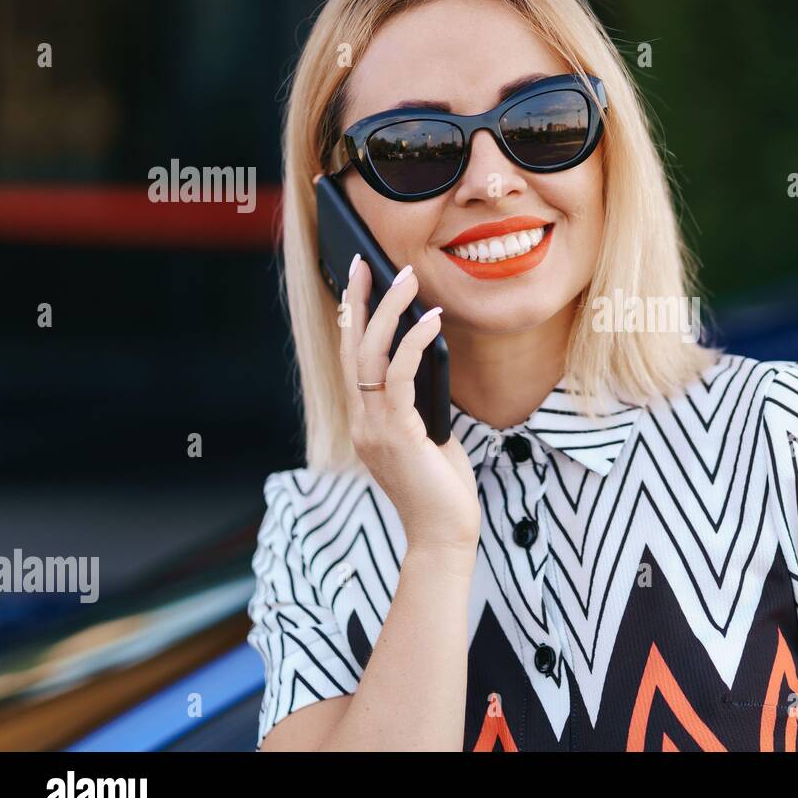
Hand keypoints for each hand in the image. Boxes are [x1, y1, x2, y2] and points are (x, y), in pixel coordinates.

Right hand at [339, 256, 480, 557]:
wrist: (445, 535)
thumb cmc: (442, 489)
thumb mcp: (428, 438)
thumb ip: (418, 407)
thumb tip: (426, 368)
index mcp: (365, 424)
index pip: (352, 363)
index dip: (352, 322)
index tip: (356, 287)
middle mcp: (362, 423)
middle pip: (353, 350)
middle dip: (358, 302)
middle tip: (364, 262)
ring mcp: (375, 428)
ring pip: (372, 356)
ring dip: (389, 312)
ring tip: (405, 278)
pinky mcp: (398, 433)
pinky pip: (401, 376)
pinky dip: (416, 343)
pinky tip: (432, 320)